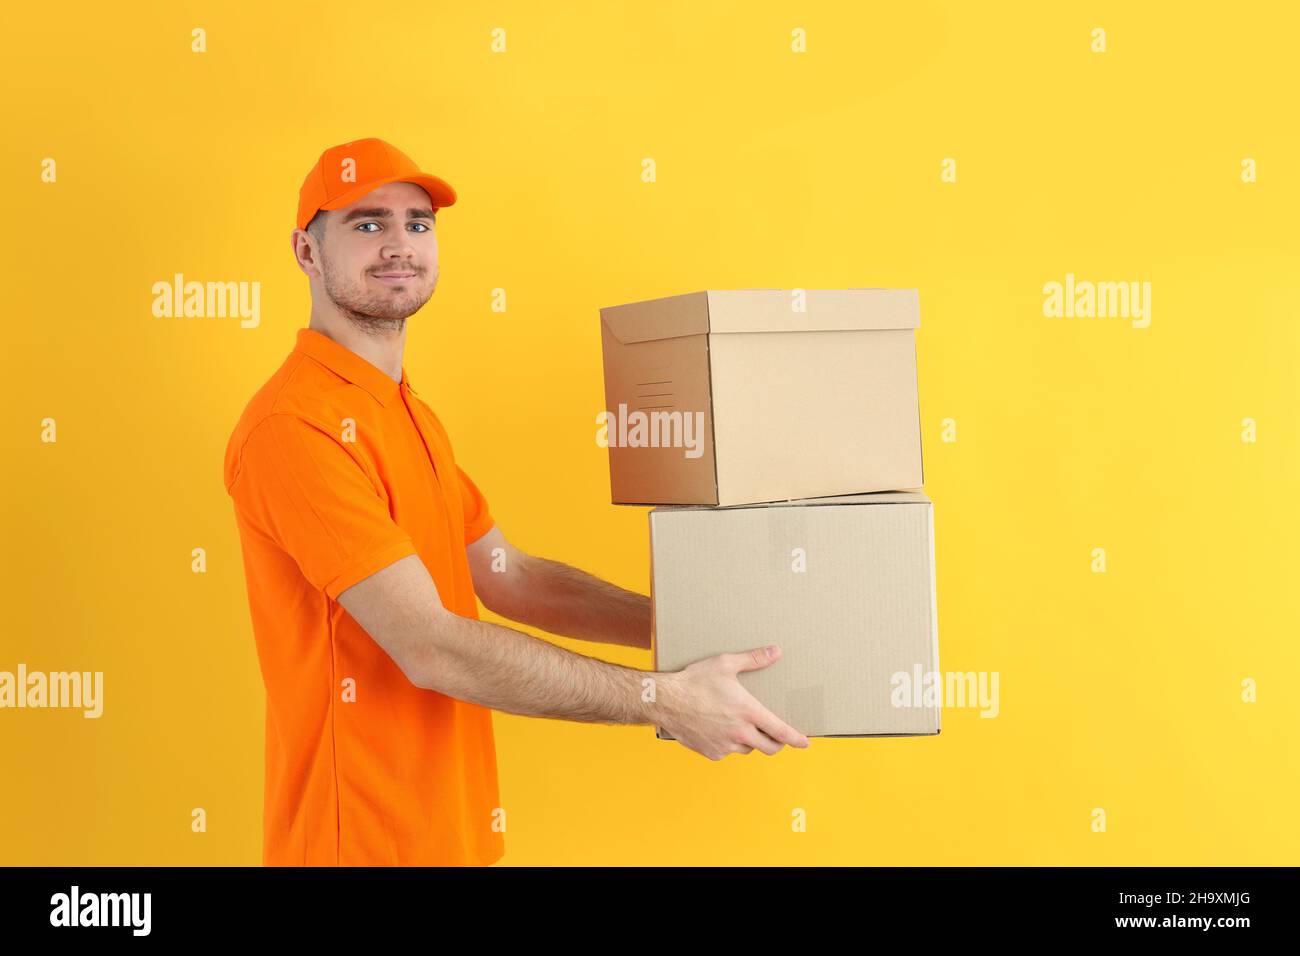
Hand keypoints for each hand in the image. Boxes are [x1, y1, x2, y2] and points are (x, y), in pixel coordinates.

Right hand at [655, 645, 810, 759]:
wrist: (665, 701)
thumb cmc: (694, 681)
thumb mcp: (725, 665)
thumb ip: (754, 660)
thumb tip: (776, 652)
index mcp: (747, 712)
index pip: (780, 731)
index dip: (796, 739)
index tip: (805, 743)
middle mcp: (739, 733)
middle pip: (769, 747)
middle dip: (776, 743)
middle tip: (775, 735)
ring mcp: (725, 746)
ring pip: (748, 749)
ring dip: (750, 741)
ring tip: (741, 726)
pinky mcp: (711, 753)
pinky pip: (727, 752)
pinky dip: (729, 744)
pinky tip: (719, 729)